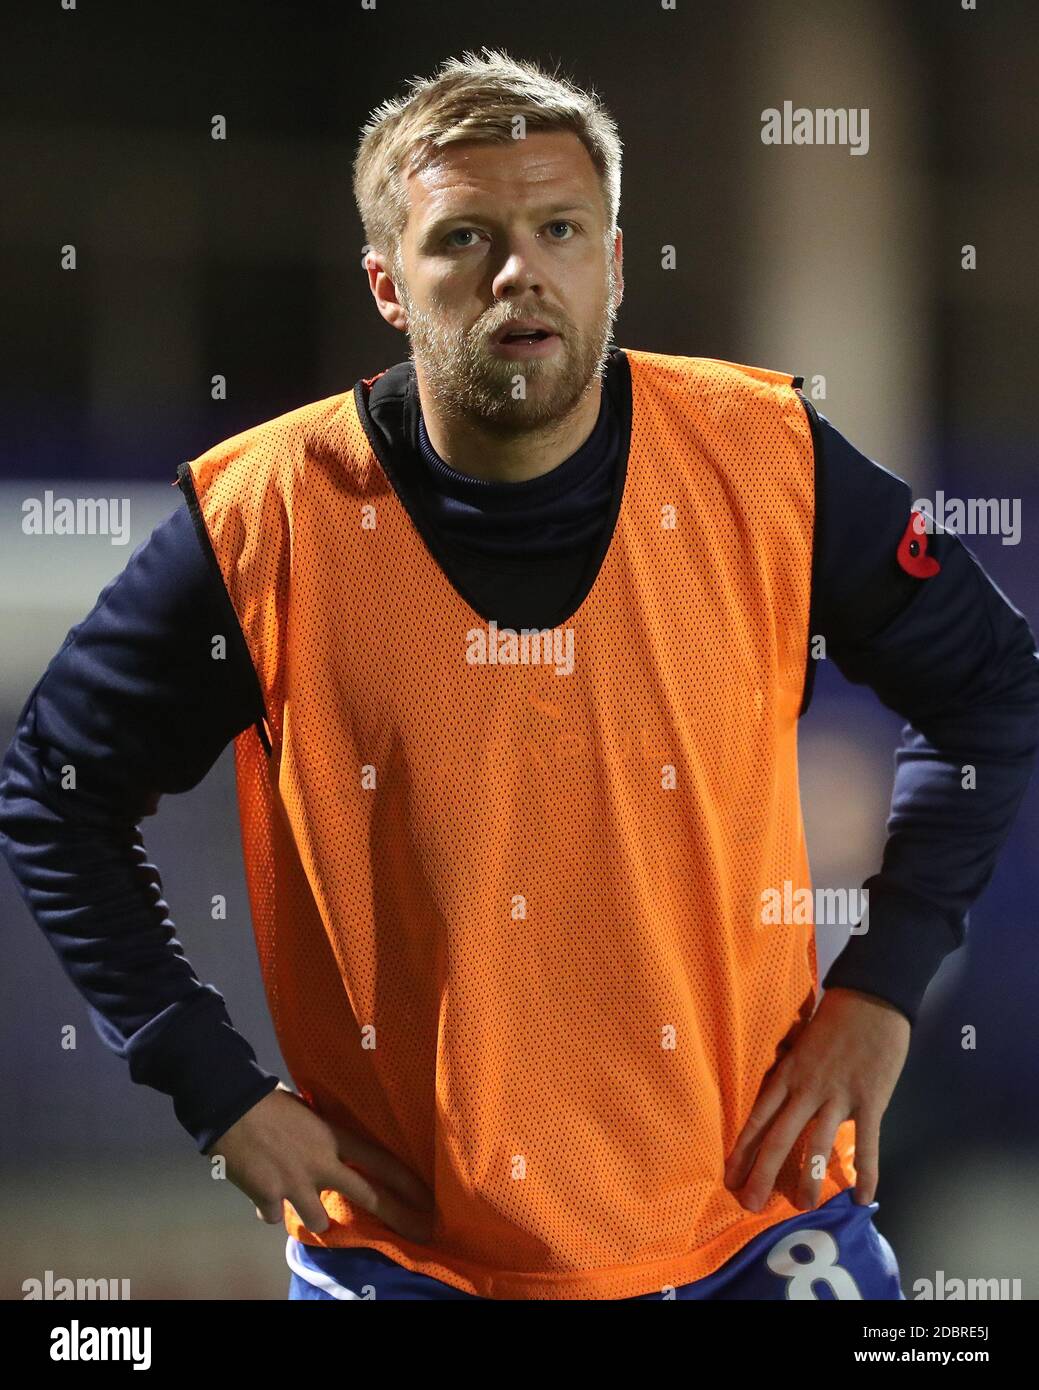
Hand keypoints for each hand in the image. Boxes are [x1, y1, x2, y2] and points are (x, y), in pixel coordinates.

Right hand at [204, 1082, 434, 1242]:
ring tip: (295, 1199)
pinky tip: (260, 1194)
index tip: (429, 1198)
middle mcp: (321, 1163)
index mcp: (333, 1137)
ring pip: (319, 1221)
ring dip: (309, 1214)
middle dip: (398, 1216)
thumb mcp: (307, 1112)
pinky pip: (273, 1218)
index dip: (407, 1182)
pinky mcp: (268, 1198)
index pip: (380, 1161)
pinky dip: (267, 1210)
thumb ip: (322, 1135)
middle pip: (368, 1196)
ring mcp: (296, 1184)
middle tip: (421, 1232)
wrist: (230, 1104)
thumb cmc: (268, 1100)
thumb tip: (328, 1149)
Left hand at [723, 987, 909, 1211]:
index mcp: (786, 1074)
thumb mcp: (800, 1044)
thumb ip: (791, 1073)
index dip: (741, 1150)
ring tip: (801, 1208)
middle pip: (777, 1139)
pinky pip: (867, 1144)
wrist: (871, 998)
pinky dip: (866, 1173)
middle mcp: (805, 1089)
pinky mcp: (869, 1101)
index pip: (756, 1118)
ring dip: (808, 1182)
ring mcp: (837, 1097)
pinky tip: (862, 1197)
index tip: (729, 1177)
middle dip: (762, 1175)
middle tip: (751, 1205)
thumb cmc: (834, 1018)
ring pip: (816, 1147)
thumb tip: (782, 1099)